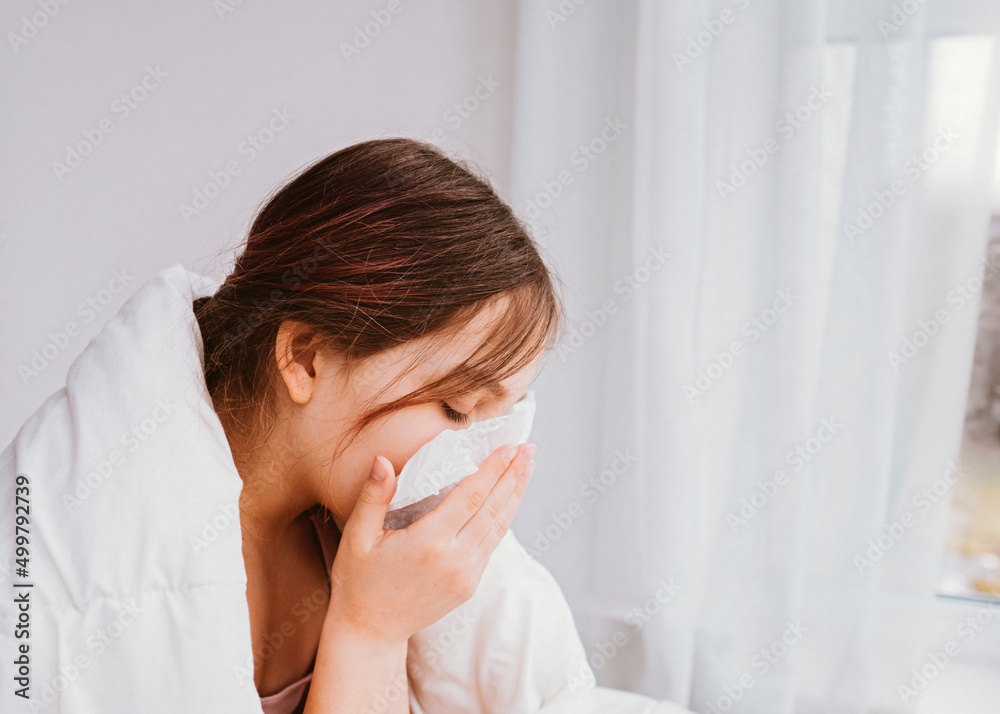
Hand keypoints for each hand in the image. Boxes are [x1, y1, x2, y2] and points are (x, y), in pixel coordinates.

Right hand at [324, 442, 536, 644]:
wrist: (370, 631)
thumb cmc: (358, 580)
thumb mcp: (357, 536)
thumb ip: (374, 496)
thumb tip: (383, 460)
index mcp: (429, 543)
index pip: (470, 497)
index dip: (492, 470)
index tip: (508, 447)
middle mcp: (454, 560)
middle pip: (493, 508)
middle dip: (513, 475)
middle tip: (528, 448)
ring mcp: (466, 575)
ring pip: (498, 527)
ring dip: (515, 495)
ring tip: (527, 467)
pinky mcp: (469, 586)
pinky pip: (492, 545)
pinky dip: (503, 518)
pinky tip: (508, 501)